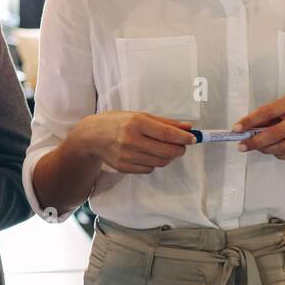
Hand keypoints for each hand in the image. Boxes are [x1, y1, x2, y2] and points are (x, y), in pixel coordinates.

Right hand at [71, 111, 193, 173]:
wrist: (90, 137)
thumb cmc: (117, 122)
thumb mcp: (139, 116)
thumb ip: (164, 122)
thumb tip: (188, 127)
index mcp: (136, 123)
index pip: (167, 133)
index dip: (184, 138)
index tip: (193, 138)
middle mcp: (131, 140)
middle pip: (167, 151)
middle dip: (179, 149)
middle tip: (182, 146)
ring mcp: (127, 156)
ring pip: (160, 162)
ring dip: (167, 156)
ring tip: (163, 148)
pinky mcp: (124, 167)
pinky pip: (149, 169)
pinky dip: (153, 162)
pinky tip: (147, 154)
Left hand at [234, 94, 284, 158]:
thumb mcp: (284, 105)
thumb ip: (268, 116)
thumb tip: (246, 129)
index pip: (267, 112)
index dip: (250, 121)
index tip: (236, 129)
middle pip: (276, 133)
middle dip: (256, 141)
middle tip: (242, 146)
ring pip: (284, 146)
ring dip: (266, 149)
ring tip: (258, 147)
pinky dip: (279, 154)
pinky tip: (273, 150)